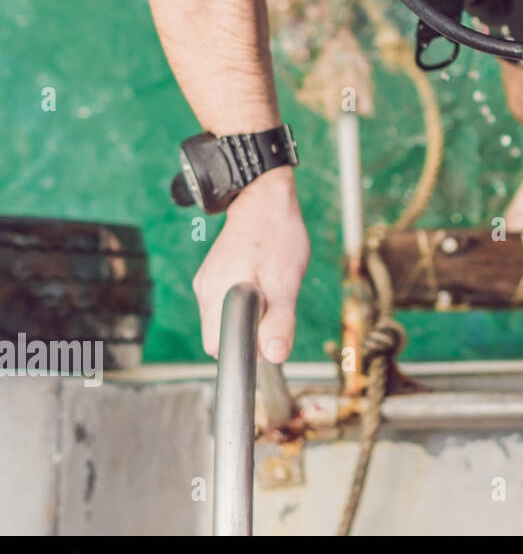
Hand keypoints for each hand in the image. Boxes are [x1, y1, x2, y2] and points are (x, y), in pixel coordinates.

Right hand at [191, 166, 308, 361]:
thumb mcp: (286, 281)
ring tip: (272, 289)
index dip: (243, 350)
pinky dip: (246, 300)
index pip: (218, 346)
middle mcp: (205, 289)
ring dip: (250, 314)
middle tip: (276, 308)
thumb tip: (274, 355)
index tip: (267, 339)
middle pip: (221, 333)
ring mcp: (208, 281)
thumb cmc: (277, 236)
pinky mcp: (215, 274)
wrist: (265, 198)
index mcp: (217, 294)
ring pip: (225, 317)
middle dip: (249, 331)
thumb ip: (279, 320)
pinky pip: (227, 300)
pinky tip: (264, 281)